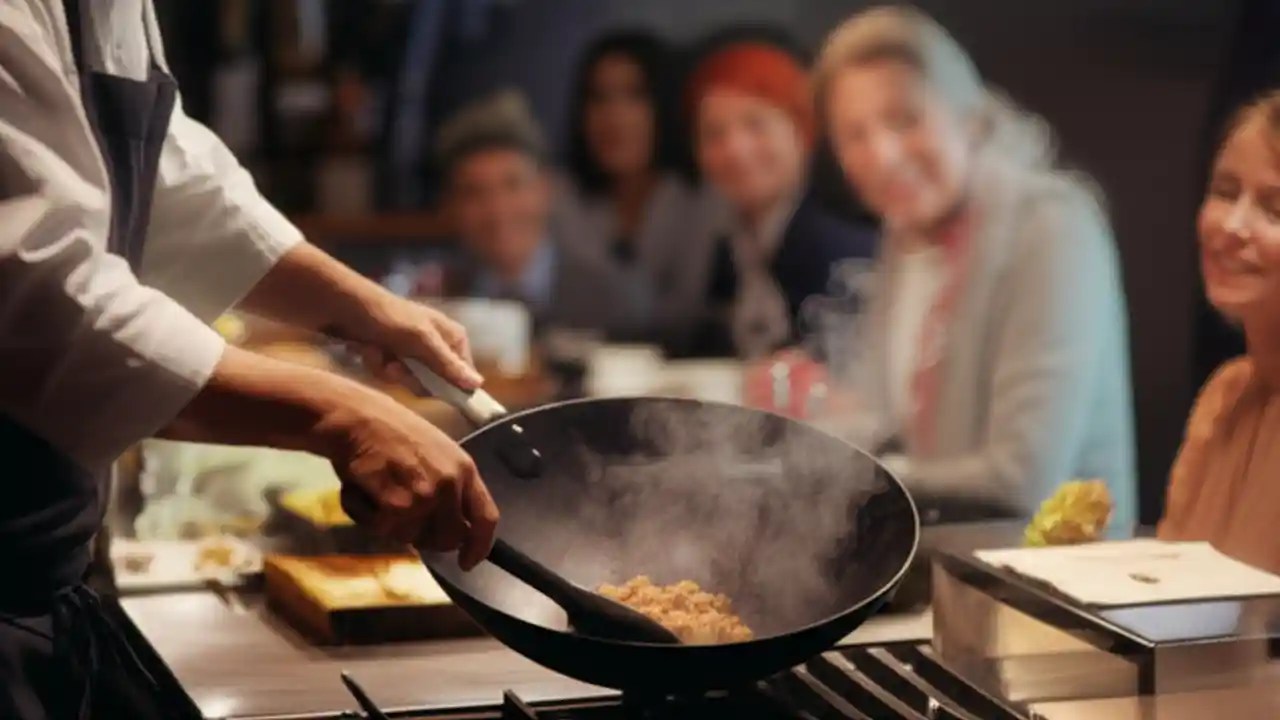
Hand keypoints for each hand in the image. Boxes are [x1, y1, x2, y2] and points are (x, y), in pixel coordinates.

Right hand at [323, 390, 498, 569]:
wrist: (357, 417)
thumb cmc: (391, 434)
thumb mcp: (437, 454)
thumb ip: (450, 488)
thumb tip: (455, 530)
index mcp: (465, 470)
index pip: (487, 518)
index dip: (480, 546)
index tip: (468, 562)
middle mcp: (450, 484)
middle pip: (449, 539)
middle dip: (425, 539)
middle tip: (400, 517)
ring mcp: (425, 495)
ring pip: (411, 538)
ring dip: (389, 523)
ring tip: (376, 489)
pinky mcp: (397, 504)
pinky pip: (383, 530)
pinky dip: (366, 516)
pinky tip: (361, 489)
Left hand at [351, 294, 482, 391]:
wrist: (342, 304)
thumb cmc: (386, 316)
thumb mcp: (421, 341)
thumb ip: (447, 364)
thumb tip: (478, 385)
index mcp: (451, 336)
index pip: (463, 373)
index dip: (447, 384)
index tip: (430, 389)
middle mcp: (434, 343)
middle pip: (432, 382)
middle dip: (408, 375)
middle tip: (394, 363)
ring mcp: (411, 350)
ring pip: (406, 379)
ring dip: (386, 369)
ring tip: (374, 349)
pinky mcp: (389, 353)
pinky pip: (388, 373)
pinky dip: (374, 363)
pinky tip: (365, 348)